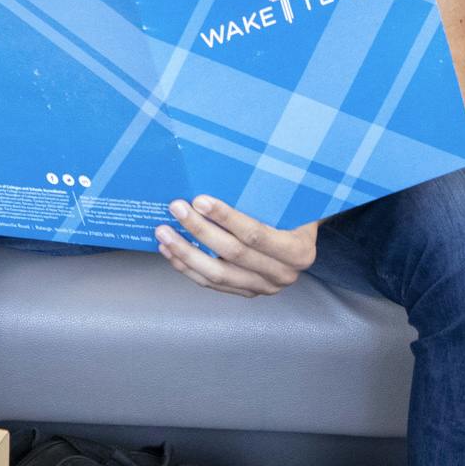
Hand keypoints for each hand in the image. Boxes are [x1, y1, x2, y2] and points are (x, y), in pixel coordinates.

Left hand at [157, 196, 317, 297]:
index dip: (226, 218)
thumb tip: (219, 173)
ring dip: (186, 253)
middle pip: (233, 254)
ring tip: (163, 233)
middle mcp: (283, 274)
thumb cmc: (292, 216)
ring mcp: (264, 287)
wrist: (301, 240)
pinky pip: (211, 283)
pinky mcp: (246, 292)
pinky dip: (188, 267)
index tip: (199, 200)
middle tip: (175, 209)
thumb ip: (263, 197)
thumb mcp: (288, 205)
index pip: (256, 234)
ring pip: (217, 274)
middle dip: (199, 230)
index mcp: (297, 250)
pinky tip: (170, 251)